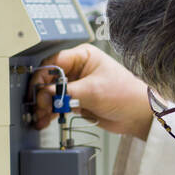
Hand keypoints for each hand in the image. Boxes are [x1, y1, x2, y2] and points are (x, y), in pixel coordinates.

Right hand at [28, 43, 153, 140]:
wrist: (138, 116)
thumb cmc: (125, 95)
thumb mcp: (93, 91)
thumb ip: (66, 92)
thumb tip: (45, 94)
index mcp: (83, 56)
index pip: (53, 62)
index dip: (42, 77)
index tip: (36, 90)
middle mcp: (78, 68)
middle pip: (49, 79)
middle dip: (42, 94)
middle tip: (39, 107)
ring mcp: (77, 85)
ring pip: (52, 93)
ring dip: (45, 105)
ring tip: (41, 117)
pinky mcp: (77, 100)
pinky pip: (58, 104)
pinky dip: (51, 112)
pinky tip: (47, 119)